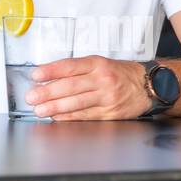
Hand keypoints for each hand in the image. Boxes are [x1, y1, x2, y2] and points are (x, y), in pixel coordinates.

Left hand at [24, 56, 152, 120]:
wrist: (149, 86)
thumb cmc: (121, 74)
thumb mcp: (101, 64)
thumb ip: (77, 70)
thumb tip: (49, 78)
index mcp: (98, 64)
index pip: (70, 66)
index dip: (51, 71)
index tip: (36, 75)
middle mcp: (102, 80)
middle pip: (71, 86)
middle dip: (48, 92)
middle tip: (31, 97)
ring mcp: (107, 98)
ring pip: (77, 103)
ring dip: (55, 107)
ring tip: (40, 109)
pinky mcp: (110, 113)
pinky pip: (85, 116)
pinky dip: (69, 117)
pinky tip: (57, 117)